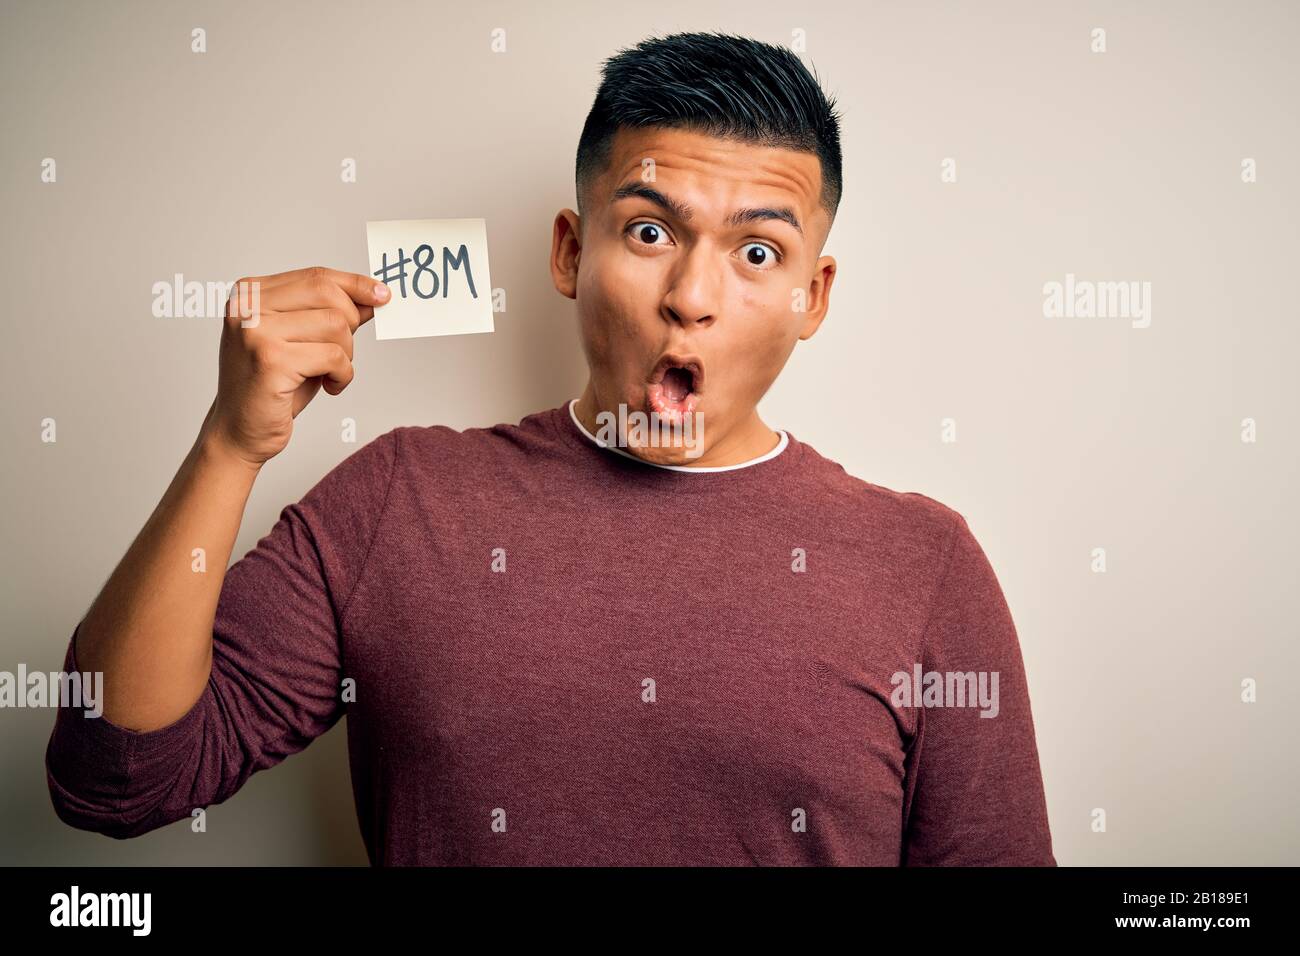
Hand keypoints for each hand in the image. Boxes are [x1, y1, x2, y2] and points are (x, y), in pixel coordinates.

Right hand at [202, 266, 390, 467]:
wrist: (240, 430)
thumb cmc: (274, 386)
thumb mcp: (305, 341)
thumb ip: (332, 314)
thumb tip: (374, 295)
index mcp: (250, 293)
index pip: (315, 277)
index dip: (355, 284)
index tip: (382, 294)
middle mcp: (247, 306)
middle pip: (327, 294)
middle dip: (350, 323)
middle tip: (342, 352)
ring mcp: (255, 331)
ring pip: (335, 324)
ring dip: (346, 354)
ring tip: (329, 373)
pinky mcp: (271, 360)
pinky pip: (333, 356)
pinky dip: (343, 375)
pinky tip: (329, 386)